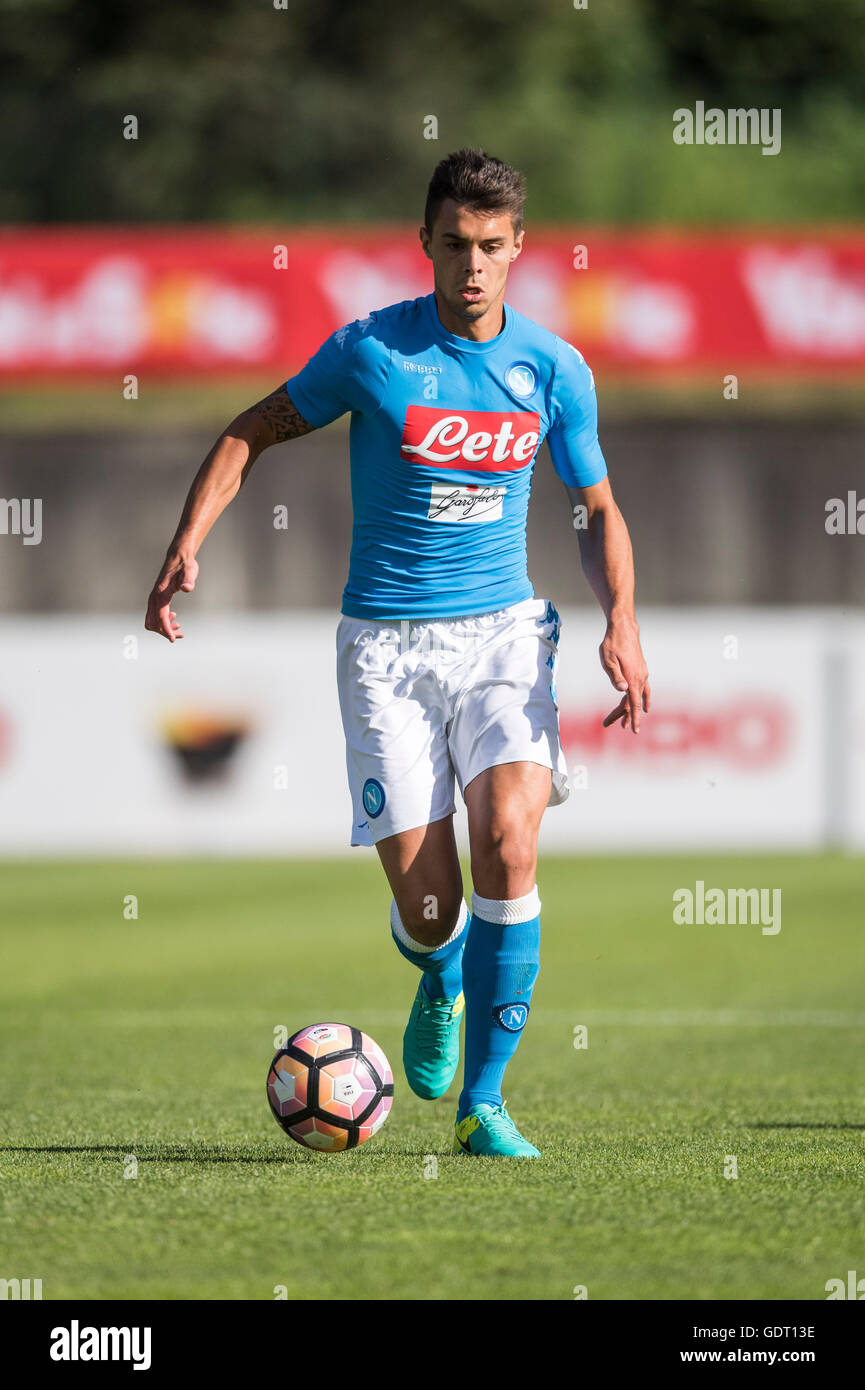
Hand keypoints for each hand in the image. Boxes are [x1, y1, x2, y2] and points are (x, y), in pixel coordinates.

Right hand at [144, 551, 197, 641]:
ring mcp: (154, 598)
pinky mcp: (157, 598)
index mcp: (161, 593)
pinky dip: (163, 621)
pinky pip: (155, 615)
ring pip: (152, 620)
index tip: (173, 639)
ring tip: (180, 630)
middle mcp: (154, 597)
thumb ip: (188, 580)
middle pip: (153, 622)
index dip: (166, 629)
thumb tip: (186, 588)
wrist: (178, 556)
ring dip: (164, 628)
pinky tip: (175, 618)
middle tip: (181, 634)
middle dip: (165, 631)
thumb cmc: (185, 565)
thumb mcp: (190, 571)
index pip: (160, 616)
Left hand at [599, 615, 650, 732]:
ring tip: (624, 723)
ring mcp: (642, 674)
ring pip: (637, 697)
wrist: (624, 629)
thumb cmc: (612, 644)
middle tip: (607, 723)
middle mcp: (640, 678)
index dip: (633, 718)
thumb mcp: (608, 660)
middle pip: (632, 702)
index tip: (634, 731)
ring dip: (631, 710)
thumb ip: (615, 676)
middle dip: (622, 715)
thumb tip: (622, 690)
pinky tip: (645, 707)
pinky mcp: (641, 671)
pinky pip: (645, 689)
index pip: (633, 703)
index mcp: (632, 678)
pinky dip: (644, 699)